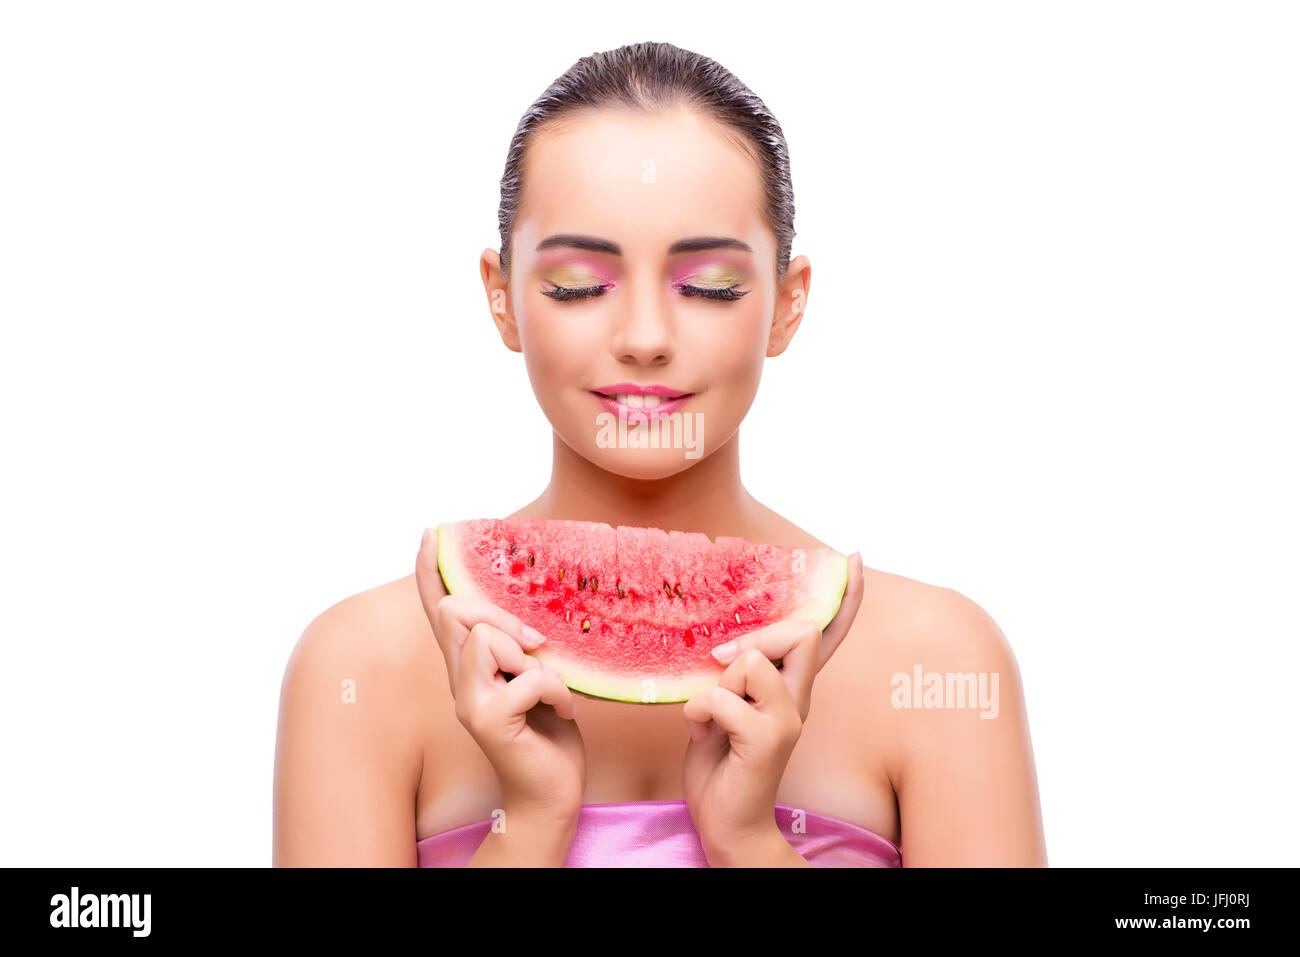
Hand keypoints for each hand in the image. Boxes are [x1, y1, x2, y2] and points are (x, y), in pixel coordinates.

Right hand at [415, 528, 585, 825]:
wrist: (552, 792)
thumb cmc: (548, 732)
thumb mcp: (537, 676)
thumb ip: (520, 648)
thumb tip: (524, 619)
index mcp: (470, 666)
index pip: (441, 610)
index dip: (433, 571)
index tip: (430, 532)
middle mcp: (459, 680)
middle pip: (459, 612)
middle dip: (505, 618)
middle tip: (540, 645)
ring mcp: (468, 701)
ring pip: (488, 640)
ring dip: (534, 662)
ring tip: (553, 692)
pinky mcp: (487, 721)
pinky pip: (526, 678)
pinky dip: (556, 691)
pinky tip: (564, 712)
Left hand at [681, 551, 864, 864]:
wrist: (727, 823)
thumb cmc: (722, 761)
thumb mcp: (726, 704)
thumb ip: (737, 674)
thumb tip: (728, 645)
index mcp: (793, 688)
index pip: (825, 635)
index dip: (843, 598)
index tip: (856, 559)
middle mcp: (800, 700)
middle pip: (797, 632)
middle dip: (753, 637)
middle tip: (717, 661)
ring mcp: (788, 720)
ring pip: (751, 662)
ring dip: (716, 683)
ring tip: (710, 715)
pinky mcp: (768, 740)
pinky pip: (721, 699)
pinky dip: (697, 713)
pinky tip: (700, 734)